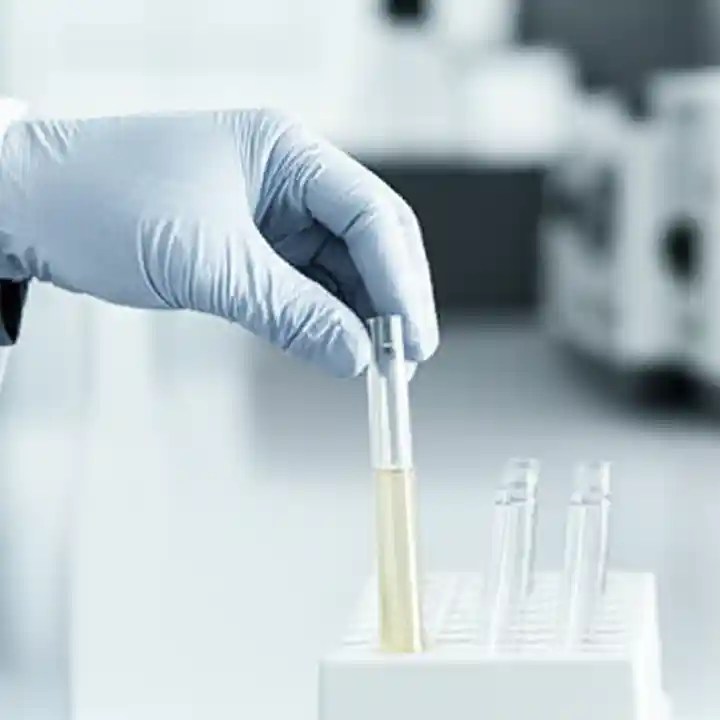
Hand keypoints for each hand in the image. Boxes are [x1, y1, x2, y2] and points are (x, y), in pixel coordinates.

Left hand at [0, 109, 437, 376]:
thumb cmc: (99, 204)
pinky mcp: (253, 243)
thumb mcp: (208, 265)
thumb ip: (293, 314)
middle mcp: (290, 175)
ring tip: (376, 370)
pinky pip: (309, 283)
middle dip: (392, 300)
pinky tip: (340, 350)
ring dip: (362, 317)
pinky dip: (327, 318)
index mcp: (287, 150)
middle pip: (371, 240)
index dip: (400, 282)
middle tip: (405, 362)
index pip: (371, 215)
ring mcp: (273, 209)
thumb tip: (357, 358)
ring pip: (345, 267)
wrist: (23, 206)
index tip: (410, 340)